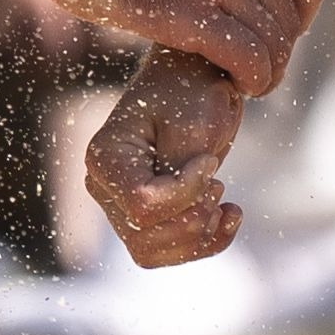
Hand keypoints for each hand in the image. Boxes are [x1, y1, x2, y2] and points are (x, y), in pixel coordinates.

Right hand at [26, 0, 321, 91]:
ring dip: (266, 74)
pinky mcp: (193, 12)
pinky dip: (251, 82)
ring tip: (243, 83)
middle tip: (253, 70)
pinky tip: (233, 86)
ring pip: (277, 46)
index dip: (294, 23)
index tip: (267, 39)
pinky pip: (250, 60)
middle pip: (295, 22)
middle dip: (278, 52)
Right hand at [86, 48, 246, 264]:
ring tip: (223, 201)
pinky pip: (169, 252)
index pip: (142, 205)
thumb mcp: (193, 126)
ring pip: (153, 253)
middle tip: (217, 182)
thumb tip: (181, 216)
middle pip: (145, 236)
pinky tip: (230, 216)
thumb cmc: (190, 92)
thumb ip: (182, 174)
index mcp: (104, 158)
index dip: (184, 194)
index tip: (208, 162)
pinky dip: (206, 242)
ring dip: (199, 236)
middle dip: (193, 217)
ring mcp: (121, 205)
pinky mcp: (145, 218)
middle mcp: (104, 187)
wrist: (193, 81)